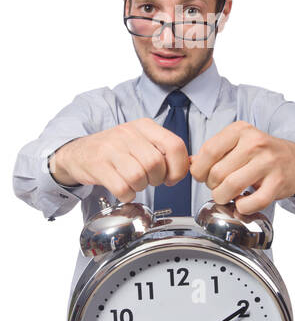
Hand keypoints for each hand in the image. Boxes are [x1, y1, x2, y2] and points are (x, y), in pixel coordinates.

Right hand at [50, 118, 188, 201]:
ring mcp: (110, 148)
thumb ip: (165, 151)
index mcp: (144, 126)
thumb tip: (191, 165)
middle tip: (149, 180)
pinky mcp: (97, 165)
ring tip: (135, 183)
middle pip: (156, 164)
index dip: (179, 167)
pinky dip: (127, 194)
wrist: (77, 152)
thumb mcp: (142, 142)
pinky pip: (122, 187)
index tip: (172, 177)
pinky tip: (124, 189)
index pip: (175, 145)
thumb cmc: (116, 151)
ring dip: (141, 187)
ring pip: (139, 176)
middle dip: (157, 179)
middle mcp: (127, 133)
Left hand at [190, 121, 294, 213]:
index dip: (200, 171)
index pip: (207, 152)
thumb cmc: (263, 155)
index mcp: (241, 130)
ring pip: (231, 187)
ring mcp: (269, 163)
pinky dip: (242, 207)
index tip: (205, 177)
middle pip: (217, 173)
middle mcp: (255, 143)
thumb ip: (213, 152)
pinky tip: (244, 202)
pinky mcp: (279, 183)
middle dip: (213, 186)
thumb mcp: (239, 143)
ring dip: (224, 198)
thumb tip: (187, 165)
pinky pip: (251, 202)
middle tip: (221, 187)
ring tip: (229, 196)